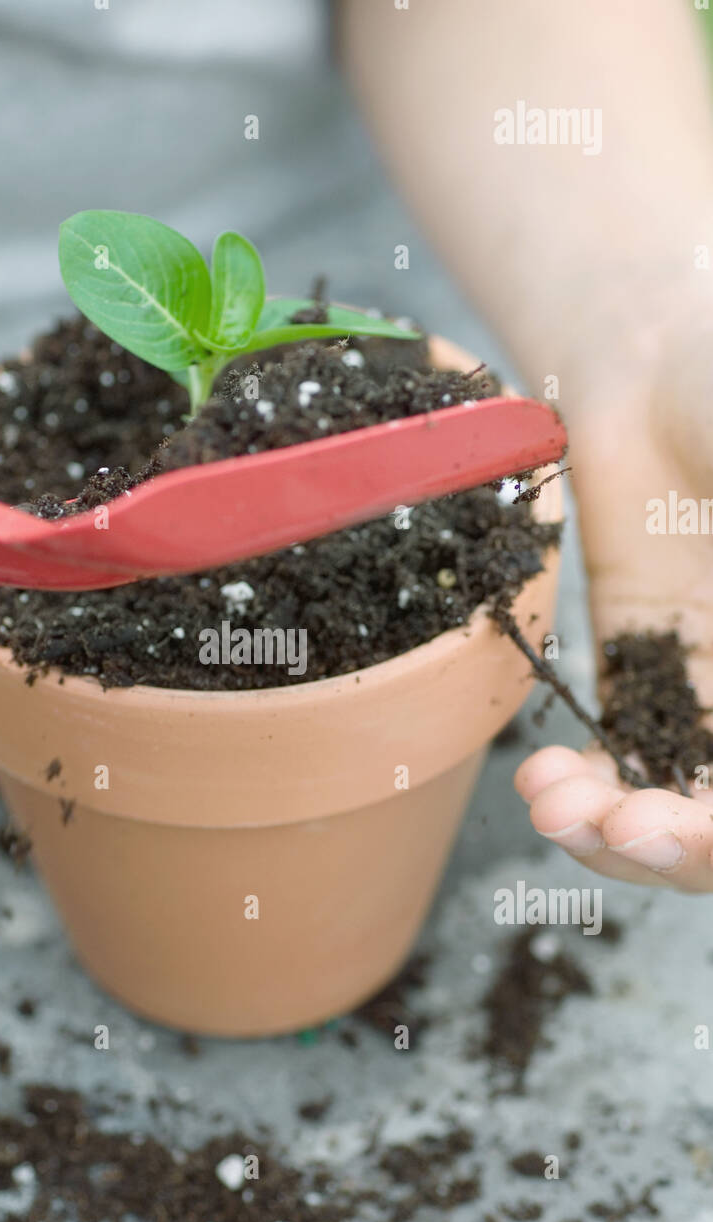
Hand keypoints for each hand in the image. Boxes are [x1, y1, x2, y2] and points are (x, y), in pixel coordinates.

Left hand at [515, 293, 712, 889]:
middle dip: (693, 846)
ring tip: (563, 811)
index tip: (708, 816)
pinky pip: (623, 761)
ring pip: (688, 810)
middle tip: (633, 829)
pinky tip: (545, 780)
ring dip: (625, 834)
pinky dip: (585, 790)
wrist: (667, 355)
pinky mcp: (647, 678)